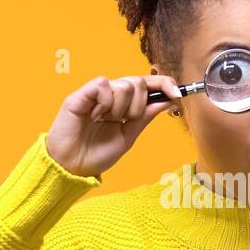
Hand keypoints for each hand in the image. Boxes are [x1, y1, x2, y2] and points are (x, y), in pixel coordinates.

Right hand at [45, 74, 180, 177]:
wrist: (72, 166)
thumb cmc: (95, 154)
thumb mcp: (127, 137)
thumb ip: (145, 117)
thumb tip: (167, 100)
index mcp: (123, 105)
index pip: (147, 85)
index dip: (164, 84)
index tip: (177, 95)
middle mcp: (111, 95)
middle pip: (138, 83)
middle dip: (138, 106)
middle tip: (122, 121)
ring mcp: (96, 93)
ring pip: (124, 84)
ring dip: (120, 107)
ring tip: (104, 120)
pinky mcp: (81, 94)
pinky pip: (103, 84)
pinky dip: (105, 100)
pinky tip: (95, 114)